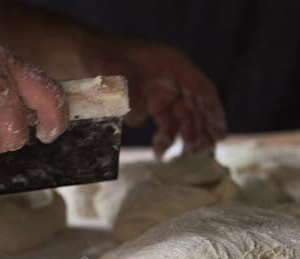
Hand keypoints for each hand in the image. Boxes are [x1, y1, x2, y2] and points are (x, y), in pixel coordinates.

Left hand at [70, 35, 225, 156]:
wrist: (80, 60)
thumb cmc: (99, 60)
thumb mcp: (112, 73)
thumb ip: (128, 94)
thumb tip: (139, 117)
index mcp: (172, 65)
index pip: (201, 88)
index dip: (213, 111)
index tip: (219, 133)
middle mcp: (172, 80)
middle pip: (197, 108)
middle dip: (202, 131)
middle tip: (201, 152)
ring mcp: (163, 94)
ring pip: (184, 120)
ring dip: (186, 139)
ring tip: (185, 156)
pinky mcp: (152, 106)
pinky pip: (167, 126)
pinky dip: (166, 140)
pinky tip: (159, 151)